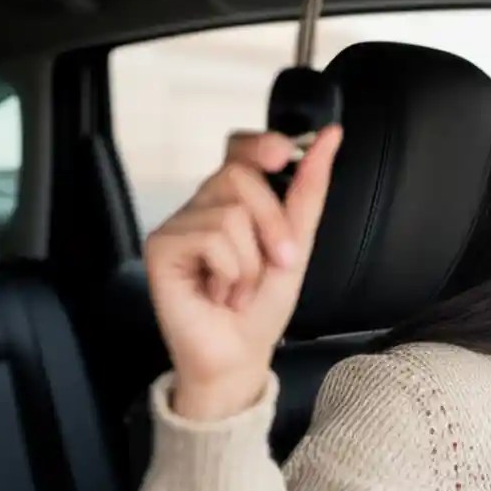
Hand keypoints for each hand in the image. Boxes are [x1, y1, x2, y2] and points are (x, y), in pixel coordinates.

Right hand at [144, 125, 342, 420]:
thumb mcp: (299, 244)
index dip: (261, 143)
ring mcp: (180, 223)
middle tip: (277, 263)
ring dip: (251, 261)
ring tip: (239, 287)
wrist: (240, 354)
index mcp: (236, 199)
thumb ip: (309, 191)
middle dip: (273, 224)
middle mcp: (204, 204)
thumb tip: (329, 137)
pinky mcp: (161, 246)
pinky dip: (229, 272)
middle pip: (241, 175)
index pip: (240, 147)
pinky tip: (218, 292)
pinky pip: (209, 237)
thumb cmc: (263, 306)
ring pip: (230, 211)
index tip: (284, 155)